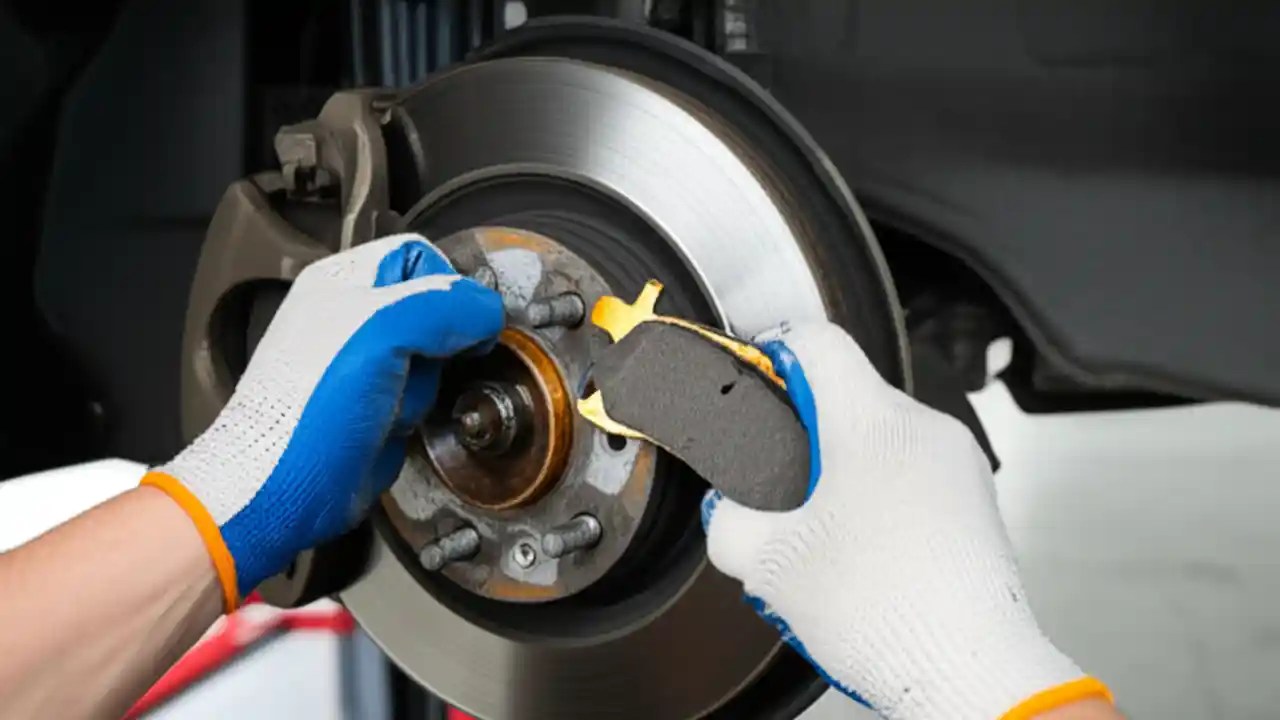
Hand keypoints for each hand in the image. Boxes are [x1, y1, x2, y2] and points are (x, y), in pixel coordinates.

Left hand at [145, 233, 503, 611]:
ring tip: (391, 402)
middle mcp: (355, 318)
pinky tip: (392, 424)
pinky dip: (417, 413)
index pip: (422, 256)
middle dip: (438, 345)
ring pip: (437, 359)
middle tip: (413, 363)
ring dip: (424, 386)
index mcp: (344, 282)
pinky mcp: (377, 407)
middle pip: (438, 311)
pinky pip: (425, 397)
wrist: (285, 485)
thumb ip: (443, 306)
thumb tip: (487, 311)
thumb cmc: (306, 407)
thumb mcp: (381, 331)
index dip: (449, 285)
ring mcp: (367, 365)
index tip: (457, 319)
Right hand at [702, 321, 1113, 719]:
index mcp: (874, 424)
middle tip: (776, 482)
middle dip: (806, 432)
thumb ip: (730, 524)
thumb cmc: (886, 610)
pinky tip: (860, 554)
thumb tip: (728, 515)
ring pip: (886, 440)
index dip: (776, 349)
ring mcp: (960, 467)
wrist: (969, 674)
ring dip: (846, 471)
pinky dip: (882, 500)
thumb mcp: (770, 566)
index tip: (757, 372)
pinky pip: (917, 478)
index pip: (819, 342)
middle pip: (852, 397)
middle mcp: (926, 431)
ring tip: (819, 533)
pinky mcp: (977, 506)